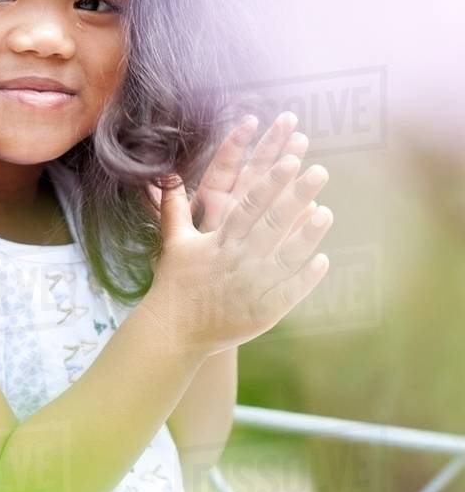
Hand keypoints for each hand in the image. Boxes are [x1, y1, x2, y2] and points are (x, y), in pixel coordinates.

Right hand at [145, 113, 332, 354]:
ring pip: (286, 256)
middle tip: (321, 171)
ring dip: (308, 234)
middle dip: (297, 196)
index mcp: (220, 241)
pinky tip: (323, 260)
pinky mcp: (263, 312)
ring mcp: (252, 286)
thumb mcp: (174, 242)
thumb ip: (174, 207)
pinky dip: (307, 277)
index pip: (249, 206)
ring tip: (327, 212)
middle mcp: (238, 260)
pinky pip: (290, 292)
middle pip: (272, 223)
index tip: (289, 161)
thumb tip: (165, 174)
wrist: (175, 331)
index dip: (270, 183)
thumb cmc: (176, 284)